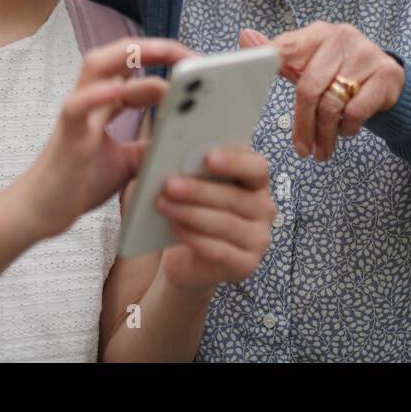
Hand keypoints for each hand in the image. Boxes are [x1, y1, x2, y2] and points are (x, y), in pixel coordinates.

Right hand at [6, 37, 195, 244]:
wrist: (41, 212)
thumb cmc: (80, 182)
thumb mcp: (130, 161)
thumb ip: (153, 144)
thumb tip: (187, 136)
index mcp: (107, 102)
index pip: (138, 68)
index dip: (168, 63)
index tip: (201, 67)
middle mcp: (92, 99)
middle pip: (120, 55)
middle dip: (156, 48)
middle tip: (191, 53)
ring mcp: (77, 112)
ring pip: (97, 66)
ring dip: (131, 55)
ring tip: (164, 51)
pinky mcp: (67, 134)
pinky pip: (77, 106)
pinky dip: (97, 94)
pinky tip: (120, 89)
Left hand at [155, 146, 273, 289]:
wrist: (190, 259)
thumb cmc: (192, 210)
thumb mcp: (189, 184)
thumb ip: (178, 163)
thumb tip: (146, 146)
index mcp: (256, 181)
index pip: (256, 167)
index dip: (234, 162)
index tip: (208, 157)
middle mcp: (264, 209)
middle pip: (234, 197)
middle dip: (199, 190)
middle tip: (169, 184)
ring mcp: (258, 239)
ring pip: (226, 224)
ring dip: (191, 214)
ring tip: (163, 205)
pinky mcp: (246, 265)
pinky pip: (220, 251)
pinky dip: (194, 238)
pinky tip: (174, 228)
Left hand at [240, 22, 404, 161]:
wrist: (388, 80)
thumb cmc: (339, 72)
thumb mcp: (309, 64)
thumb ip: (278, 56)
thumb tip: (245, 36)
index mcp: (318, 33)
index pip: (287, 47)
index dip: (269, 65)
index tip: (252, 83)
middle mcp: (341, 38)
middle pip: (309, 87)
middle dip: (303, 124)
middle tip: (301, 149)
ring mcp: (366, 55)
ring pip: (332, 103)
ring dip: (324, 133)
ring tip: (321, 149)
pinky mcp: (385, 75)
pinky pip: (356, 111)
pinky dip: (346, 128)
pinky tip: (345, 131)